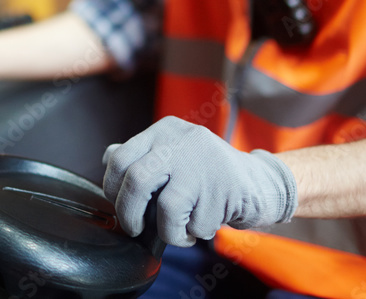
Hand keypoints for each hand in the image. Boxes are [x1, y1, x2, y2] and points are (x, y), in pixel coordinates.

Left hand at [102, 116, 297, 247]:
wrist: (258, 181)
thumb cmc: (207, 172)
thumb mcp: (173, 154)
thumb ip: (142, 155)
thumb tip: (108, 158)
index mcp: (165, 131)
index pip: (120, 157)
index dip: (111, 188)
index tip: (119, 203)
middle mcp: (182, 141)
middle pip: (136, 181)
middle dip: (129, 213)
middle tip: (135, 227)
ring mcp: (203, 163)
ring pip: (166, 207)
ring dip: (168, 230)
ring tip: (177, 230)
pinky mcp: (223, 187)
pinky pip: (195, 223)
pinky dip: (193, 233)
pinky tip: (201, 224)